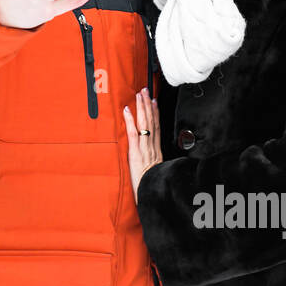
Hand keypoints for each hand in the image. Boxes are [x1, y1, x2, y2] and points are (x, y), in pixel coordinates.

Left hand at [124, 87, 161, 202]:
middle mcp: (152, 147)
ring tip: (139, 94)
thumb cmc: (152, 186)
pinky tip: (127, 110)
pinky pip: (134, 134)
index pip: (157, 128)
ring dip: (142, 107)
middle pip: (152, 122)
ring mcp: (145, 149)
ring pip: (145, 124)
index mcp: (157, 151)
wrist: (153, 195)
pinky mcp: (136, 154)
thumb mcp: (156, 172)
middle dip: (148, 105)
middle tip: (146, 90)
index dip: (156, 113)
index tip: (154, 101)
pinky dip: (131, 121)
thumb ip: (154, 163)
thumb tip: (153, 159)